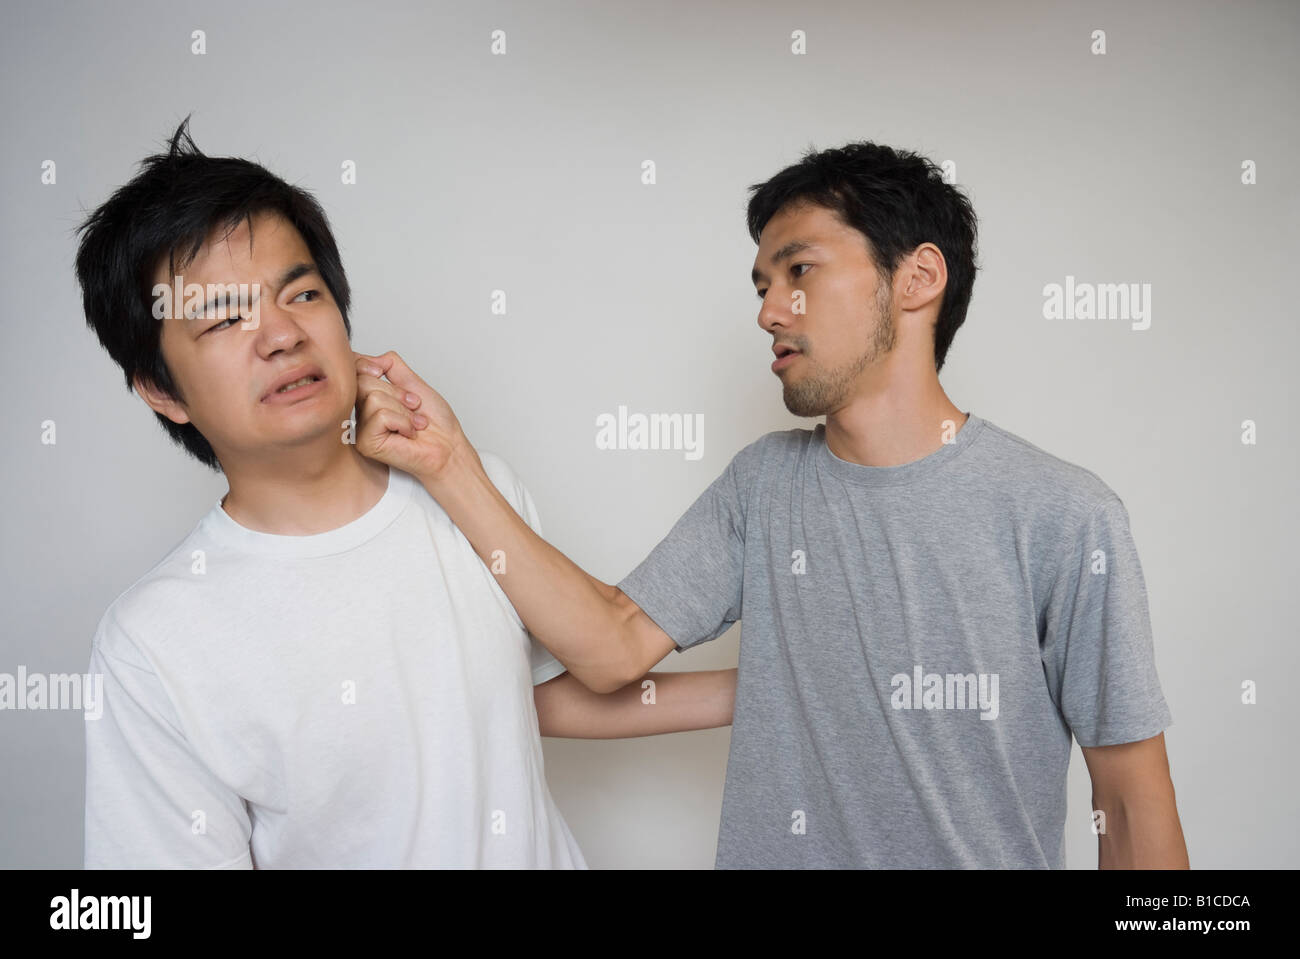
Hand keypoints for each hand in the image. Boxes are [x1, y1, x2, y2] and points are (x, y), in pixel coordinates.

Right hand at [352, 350, 469, 480]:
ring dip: (403, 409)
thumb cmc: (435, 422)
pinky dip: (403, 422)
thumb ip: (390, 364)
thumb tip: (370, 360)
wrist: (448, 447)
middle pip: (362, 381)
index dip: (367, 365)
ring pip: (373, 398)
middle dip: (395, 391)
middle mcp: (361, 412)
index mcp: (368, 397)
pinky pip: (381, 416)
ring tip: (413, 422)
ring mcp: (361, 429)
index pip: (353, 370)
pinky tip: (408, 433)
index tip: (382, 372)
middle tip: (413, 406)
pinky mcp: (365, 443)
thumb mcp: (412, 382)